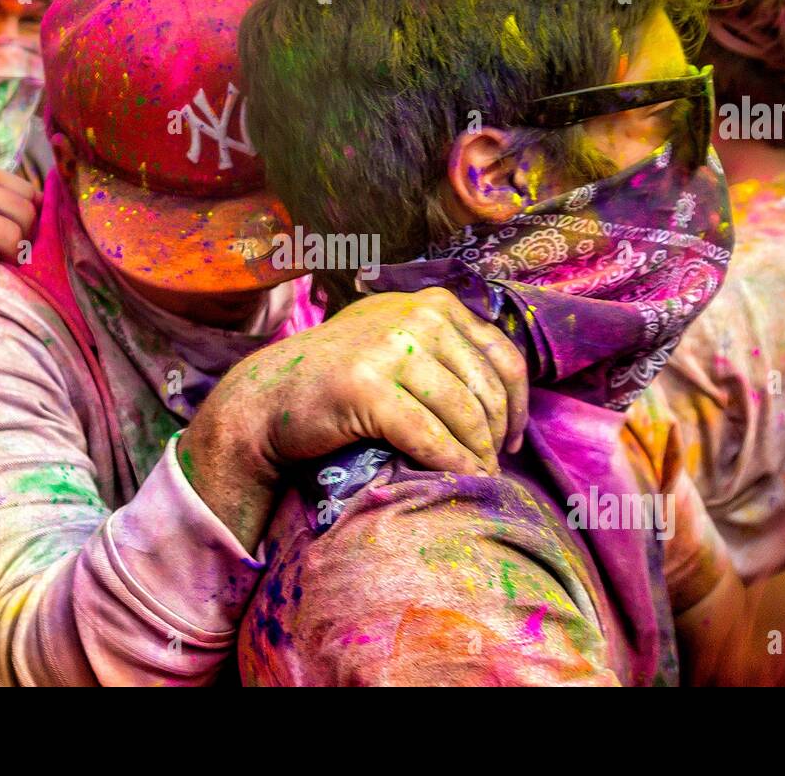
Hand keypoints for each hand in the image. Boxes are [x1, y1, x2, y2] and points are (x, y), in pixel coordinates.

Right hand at [181, 287, 527, 547]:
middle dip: (497, 436)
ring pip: (464, 415)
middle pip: (487, 388)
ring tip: (479, 479)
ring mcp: (390, 348)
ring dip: (478, 456)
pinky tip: (459, 481)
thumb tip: (509, 388)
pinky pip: (430, 437)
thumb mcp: (396, 340)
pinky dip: (452, 465)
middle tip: (494, 468)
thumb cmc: (337, 378)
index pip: (503, 355)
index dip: (517, 405)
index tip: (512, 439)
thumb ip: (445, 346)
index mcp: (432, 302)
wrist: (267, 398)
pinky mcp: (369, 387)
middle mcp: (416, 316)